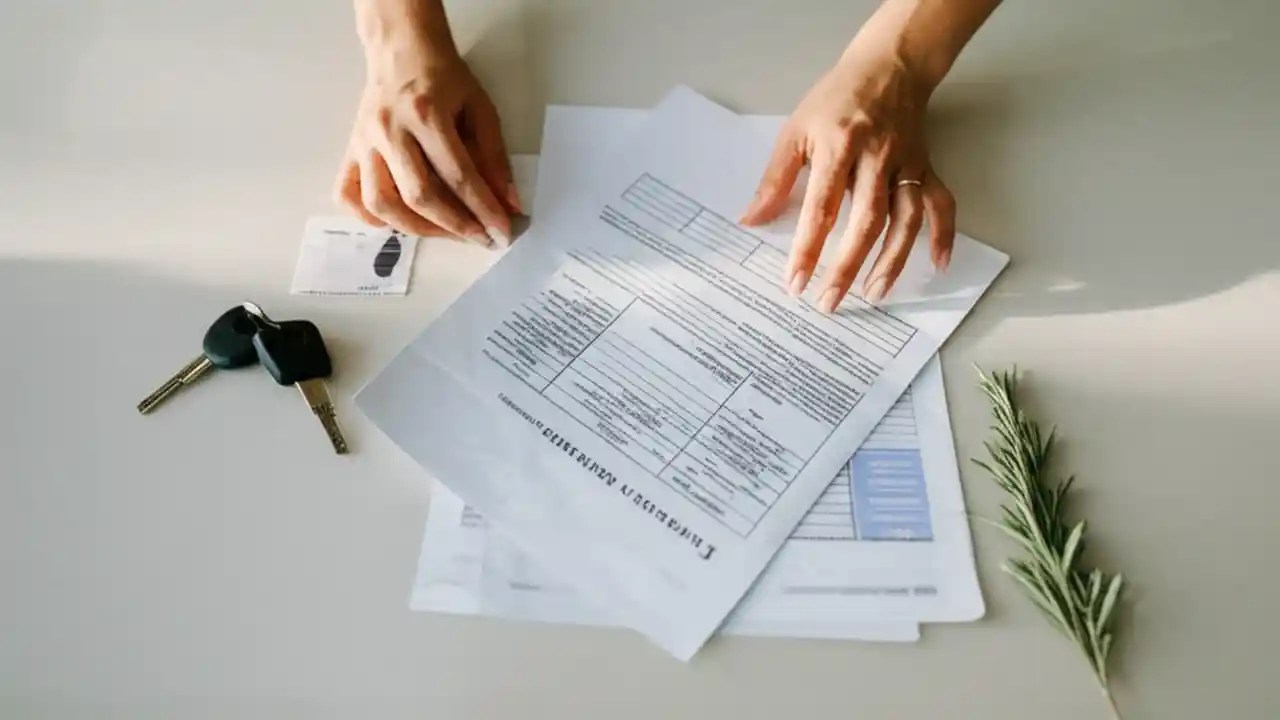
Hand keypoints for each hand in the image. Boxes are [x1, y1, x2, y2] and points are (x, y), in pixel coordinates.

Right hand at [334, 24, 519, 246]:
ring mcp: (364, 142)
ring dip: (417, 229)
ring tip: (445, 232)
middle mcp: (389, 130)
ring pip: (381, 202)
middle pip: (419, 195)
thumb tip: (509, 204)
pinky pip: (348, 194)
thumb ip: (495, 157)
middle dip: (454, 226)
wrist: (402, 50)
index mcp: (426, 114)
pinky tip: (398, 222)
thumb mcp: (480, 108)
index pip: (458, 175)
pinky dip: (370, 217)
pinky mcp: (350, 150)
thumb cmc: (444, 78)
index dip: (482, 209)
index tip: (501, 233)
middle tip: (479, 237)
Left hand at [741, 54, 954, 310]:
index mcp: (839, 147)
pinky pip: (941, 204)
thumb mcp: (795, 131)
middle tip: (829, 302)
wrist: (888, 66)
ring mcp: (906, 164)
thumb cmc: (834, 100)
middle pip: (866, 221)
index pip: (822, 208)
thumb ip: (775, 180)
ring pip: (905, 220)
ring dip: (892, 261)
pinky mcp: (926, 167)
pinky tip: (937, 265)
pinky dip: (944, 234)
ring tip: (874, 294)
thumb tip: (751, 222)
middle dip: (847, 266)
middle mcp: (877, 159)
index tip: (795, 283)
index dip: (808, 249)